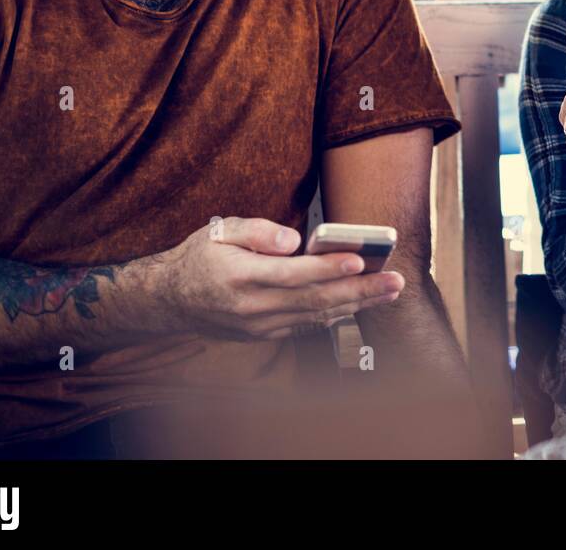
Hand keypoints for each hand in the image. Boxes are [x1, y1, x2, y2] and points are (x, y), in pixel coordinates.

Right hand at [153, 217, 404, 340]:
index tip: (358, 261)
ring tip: (390, 292)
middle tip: (395, 281)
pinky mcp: (264, 335)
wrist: (170, 299)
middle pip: (313, 299)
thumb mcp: (218, 230)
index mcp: (239, 276)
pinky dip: (336, 316)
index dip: (326, 268)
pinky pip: (306, 326)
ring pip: (315, 316)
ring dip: (356, 304)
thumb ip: (255, 231)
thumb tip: (292, 238)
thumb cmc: (199, 257)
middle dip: (359, 291)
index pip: (291, 274)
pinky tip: (360, 304)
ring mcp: (258, 326)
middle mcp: (251, 306)